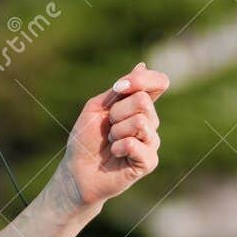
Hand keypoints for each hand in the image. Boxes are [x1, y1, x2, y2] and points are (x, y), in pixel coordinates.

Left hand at [59, 61, 168, 207]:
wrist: (77, 170)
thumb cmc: (86, 138)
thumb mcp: (98, 107)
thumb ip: (120, 90)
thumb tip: (142, 66)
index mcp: (139, 105)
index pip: (159, 82)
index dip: (142, 80)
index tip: (119, 88)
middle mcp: (150, 122)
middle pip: (143, 101)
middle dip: (117, 112)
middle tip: (108, 127)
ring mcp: (151, 142)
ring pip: (140, 122)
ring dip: (116, 131)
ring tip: (111, 142)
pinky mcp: (149, 162)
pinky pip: (136, 145)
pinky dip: (119, 147)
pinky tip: (115, 154)